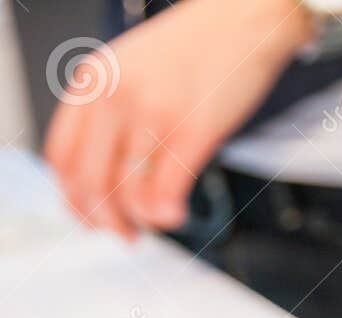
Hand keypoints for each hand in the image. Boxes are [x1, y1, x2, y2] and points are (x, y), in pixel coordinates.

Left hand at [43, 0, 314, 238]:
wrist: (240, 18)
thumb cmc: (194, 49)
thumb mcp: (129, 70)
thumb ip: (109, 114)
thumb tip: (102, 174)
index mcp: (93, 81)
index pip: (61, 158)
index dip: (74, 200)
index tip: (91, 218)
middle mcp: (115, 95)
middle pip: (89, 184)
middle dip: (108, 222)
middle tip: (127, 233)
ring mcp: (151, 112)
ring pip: (127, 194)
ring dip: (142, 222)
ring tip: (159, 219)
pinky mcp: (190, 130)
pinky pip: (164, 192)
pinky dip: (167, 214)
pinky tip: (177, 212)